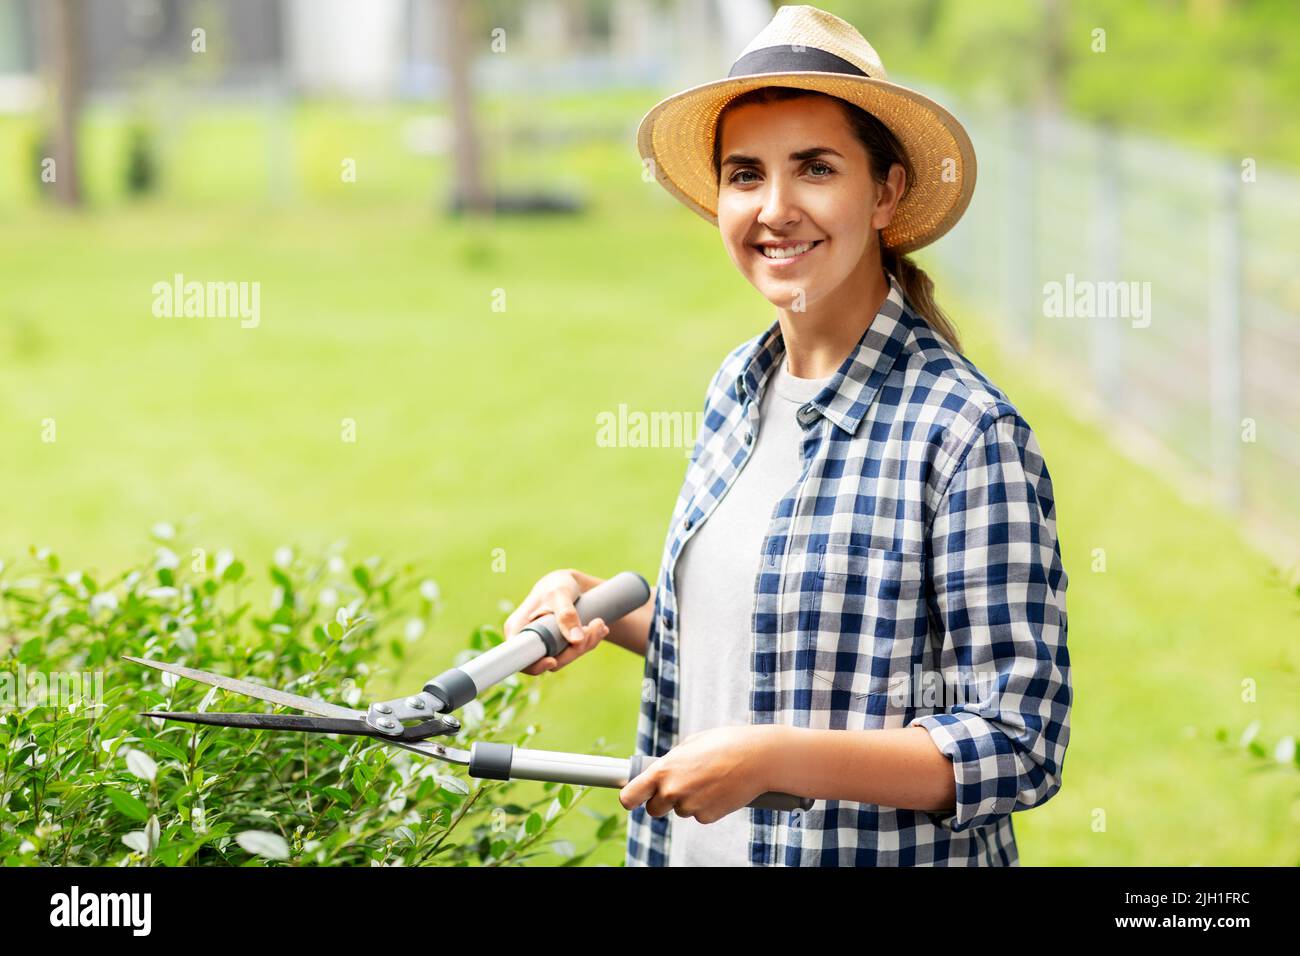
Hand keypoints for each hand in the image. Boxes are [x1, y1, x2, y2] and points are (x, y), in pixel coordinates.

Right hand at [504, 569, 610, 675]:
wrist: (569, 583)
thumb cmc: (557, 585)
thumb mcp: (560, 594)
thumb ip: (566, 615)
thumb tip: (576, 641)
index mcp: (517, 629)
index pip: (519, 659)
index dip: (535, 666)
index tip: (553, 660)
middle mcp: (528, 640)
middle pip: (548, 661)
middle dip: (574, 650)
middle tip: (593, 627)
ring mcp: (544, 645)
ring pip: (565, 658)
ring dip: (586, 644)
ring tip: (599, 623)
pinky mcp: (559, 646)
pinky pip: (574, 652)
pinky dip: (589, 642)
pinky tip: (600, 627)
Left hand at [619, 725, 780, 823]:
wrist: (757, 758)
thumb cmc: (724, 743)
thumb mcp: (690, 744)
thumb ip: (672, 761)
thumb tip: (662, 771)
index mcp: (663, 770)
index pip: (630, 796)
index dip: (629, 798)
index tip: (631, 797)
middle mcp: (672, 791)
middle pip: (653, 809)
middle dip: (661, 800)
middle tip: (679, 785)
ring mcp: (690, 806)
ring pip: (680, 810)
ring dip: (688, 799)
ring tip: (708, 779)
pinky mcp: (707, 817)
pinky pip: (699, 815)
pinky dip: (706, 805)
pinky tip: (719, 789)